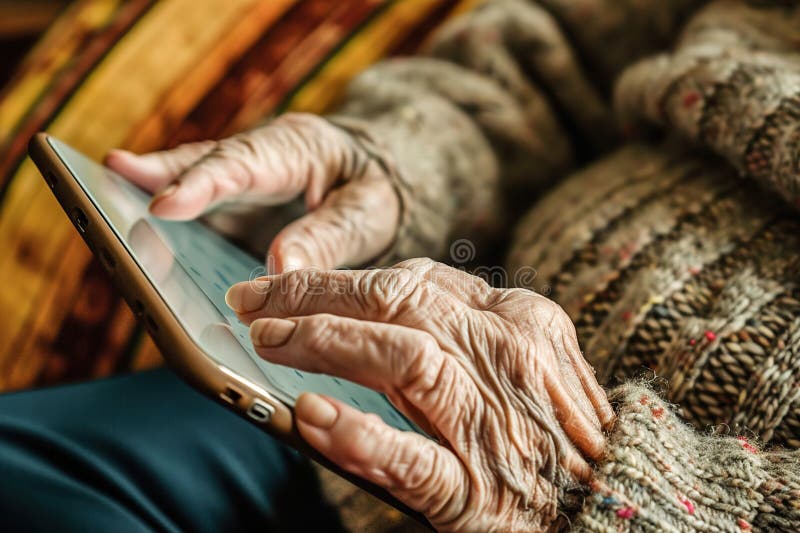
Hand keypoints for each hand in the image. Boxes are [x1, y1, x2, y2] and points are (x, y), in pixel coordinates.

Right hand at [105, 113, 398, 271]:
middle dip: (162, 172)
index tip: (167, 204)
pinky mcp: (238, 205)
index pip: (245, 164)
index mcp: (298, 149)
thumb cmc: (375, 190)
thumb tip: (278, 268)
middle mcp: (263, 157)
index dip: (204, 185)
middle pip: (207, 163)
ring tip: (105, 193)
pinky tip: (142, 233)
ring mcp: (246, 180)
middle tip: (113, 173)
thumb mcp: (368, 213)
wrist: (382, 177)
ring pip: (195, 181)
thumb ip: (327, 237)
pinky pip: (202, 210)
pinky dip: (174, 217)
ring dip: (154, 188)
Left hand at [225, 259, 613, 530]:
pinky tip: (309, 416)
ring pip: (402, 358)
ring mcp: (494, 423)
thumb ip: (458, 328)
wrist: (618, 510)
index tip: (283, 281)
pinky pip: (415, 459)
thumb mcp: (521, 360)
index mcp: (520, 320)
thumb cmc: (557, 432)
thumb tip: (364, 307)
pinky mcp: (479, 494)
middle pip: (395, 302)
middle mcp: (508, 357)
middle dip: (311, 294)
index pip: (411, 279)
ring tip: (266, 340)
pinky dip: (359, 436)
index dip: (335, 277)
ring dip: (324, 343)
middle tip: (251, 298)